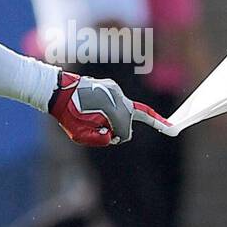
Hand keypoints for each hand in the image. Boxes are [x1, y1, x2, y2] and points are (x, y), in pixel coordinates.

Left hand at [48, 71, 171, 145]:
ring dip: (119, 117)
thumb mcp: (80, 135)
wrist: (58, 91)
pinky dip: (116, 108)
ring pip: (126, 109)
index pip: (126, 130)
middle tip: (109, 135)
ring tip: (99, 120)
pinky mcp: (110, 86)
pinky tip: (105, 108)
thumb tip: (112, 135)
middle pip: (130, 118)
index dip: (125, 137)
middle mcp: (117, 98)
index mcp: (111, 110)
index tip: (168, 130)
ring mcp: (114, 90)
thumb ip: (99, 140)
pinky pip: (119, 101)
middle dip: (122, 128)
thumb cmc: (67, 115)